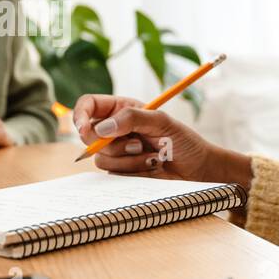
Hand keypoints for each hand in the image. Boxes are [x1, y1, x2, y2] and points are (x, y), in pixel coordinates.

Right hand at [72, 94, 250, 186]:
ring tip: (152, 156)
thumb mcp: (162, 122)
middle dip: (112, 142)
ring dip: (128, 159)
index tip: (84, 128)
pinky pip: (112, 173)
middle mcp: (115, 130)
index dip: (80, 115)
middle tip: (136, 143)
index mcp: (121, 109)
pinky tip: (151, 167)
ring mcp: (117, 152)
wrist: (197, 169)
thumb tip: (102, 128)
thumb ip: (131, 118)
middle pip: (89, 134)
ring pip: (100, 157)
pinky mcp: (121, 172)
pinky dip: (133, 171)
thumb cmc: (184, 141)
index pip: (88, 105)